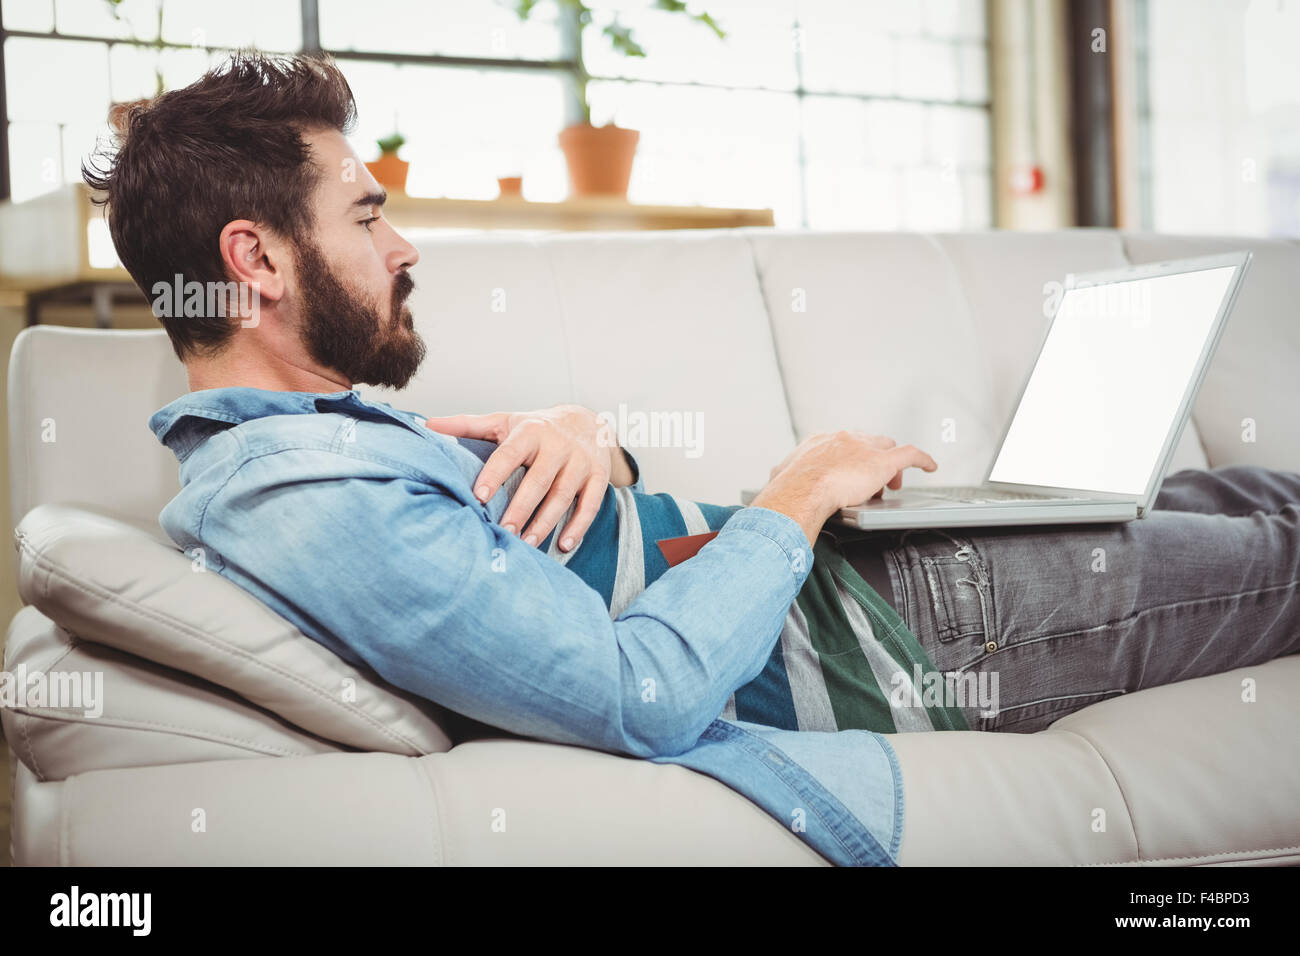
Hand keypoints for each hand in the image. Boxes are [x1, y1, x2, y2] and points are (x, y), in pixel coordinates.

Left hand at [425, 404, 632, 550]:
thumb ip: (467, 425)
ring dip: (545, 523)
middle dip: (520, 508)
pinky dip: (579, 526)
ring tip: (527, 544)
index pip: (509, 454)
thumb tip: (427, 424)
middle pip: (538, 481)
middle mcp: (557, 445)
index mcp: (530, 432)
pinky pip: (590, 505)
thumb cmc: (537, 428)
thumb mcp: (505, 421)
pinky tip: (564, 545)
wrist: (588, 421)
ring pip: (563, 496)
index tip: (478, 497)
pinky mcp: (598, 476)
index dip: (494, 475)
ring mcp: (580, 462)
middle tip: (503, 532)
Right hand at [751, 431, 937, 543]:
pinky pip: (910, 455)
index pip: (842, 442)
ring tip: (891, 484)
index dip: (849, 458)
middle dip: (870, 460)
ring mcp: (864, 448)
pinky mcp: (883, 462)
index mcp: (819, 441)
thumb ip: (782, 480)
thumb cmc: (789, 490)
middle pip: (867, 442)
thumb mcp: (781, 479)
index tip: (848, 471)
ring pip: (886, 449)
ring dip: (890, 465)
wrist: (802, 490)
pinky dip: (922, 460)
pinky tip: (931, 466)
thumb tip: (772, 491)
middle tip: (870, 482)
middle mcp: (843, 439)